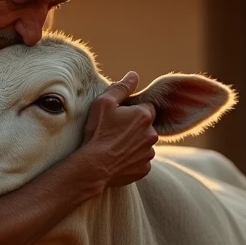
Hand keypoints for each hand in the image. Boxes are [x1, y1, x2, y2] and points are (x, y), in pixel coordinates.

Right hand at [82, 72, 157, 187]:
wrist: (94, 166)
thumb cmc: (98, 132)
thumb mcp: (104, 103)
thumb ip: (122, 87)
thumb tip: (134, 75)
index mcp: (144, 116)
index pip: (146, 108)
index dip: (132, 112)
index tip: (119, 118)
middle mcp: (152, 134)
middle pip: (146, 127)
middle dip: (135, 128)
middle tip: (115, 133)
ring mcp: (149, 153)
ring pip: (144, 145)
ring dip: (134, 144)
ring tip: (115, 147)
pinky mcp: (144, 169)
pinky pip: (141, 161)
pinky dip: (132, 160)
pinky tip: (118, 160)